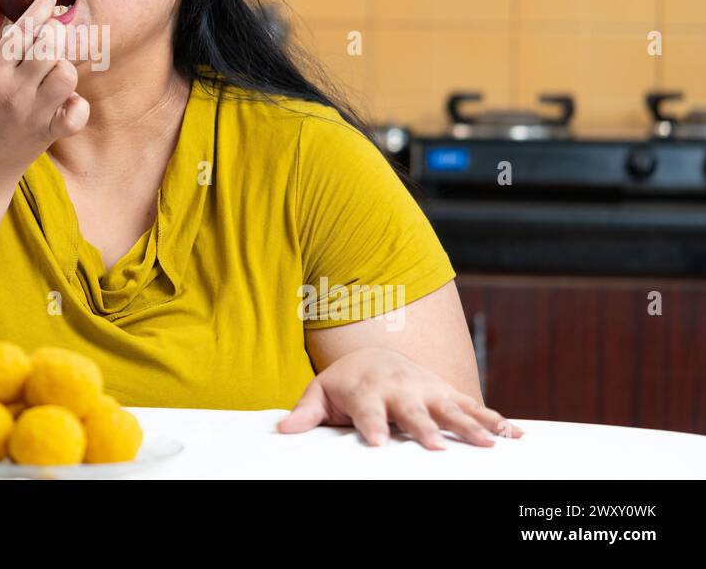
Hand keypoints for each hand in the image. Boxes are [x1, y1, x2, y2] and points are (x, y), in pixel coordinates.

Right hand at [0, 0, 89, 182]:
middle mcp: (14, 91)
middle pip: (50, 45)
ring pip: (67, 73)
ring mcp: (34, 113)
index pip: (22, 28)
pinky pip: (77, 113)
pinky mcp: (49, 133)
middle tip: (48, 38)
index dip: (41, 6)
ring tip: (51, 71)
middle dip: (53, 34)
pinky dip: (77, 104)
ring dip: (63, 66)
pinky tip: (64, 101)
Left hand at [276, 346, 524, 448]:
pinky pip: (474, 406)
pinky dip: (496, 419)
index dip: (372, 426)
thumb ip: (306, 412)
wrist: (374, 354)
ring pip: (450, 407)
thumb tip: (283, 429)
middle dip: (423, 426)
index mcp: (366, 391)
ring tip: (488, 443)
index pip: (368, 411)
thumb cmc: (345, 382)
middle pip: (413, 410)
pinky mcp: (446, 392)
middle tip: (434, 445)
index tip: (379, 443)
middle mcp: (399, 388)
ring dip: (468, 425)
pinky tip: (517, 434)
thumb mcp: (321, 393)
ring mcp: (426, 389)